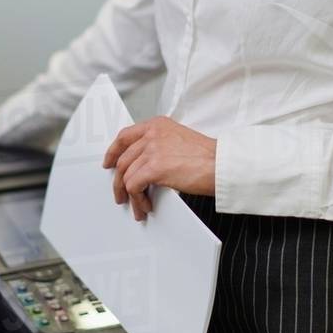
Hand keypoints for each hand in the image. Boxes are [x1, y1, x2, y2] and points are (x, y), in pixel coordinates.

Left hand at [102, 115, 216, 220]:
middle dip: (118, 181)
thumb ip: (160, 146)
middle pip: (122, 159)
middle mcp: (152, 134)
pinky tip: (146, 206)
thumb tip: (144, 166)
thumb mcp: (181, 141)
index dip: (113, 151)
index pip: (125, 136)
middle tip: (120, 194)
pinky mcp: (154, 167)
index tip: (109, 163)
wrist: (223, 165)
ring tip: (138, 207)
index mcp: (158, 125)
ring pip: (126, 175)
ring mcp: (152, 149)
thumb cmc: (210, 158)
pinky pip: (134, 186)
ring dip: (130, 196)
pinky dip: (138, 200)